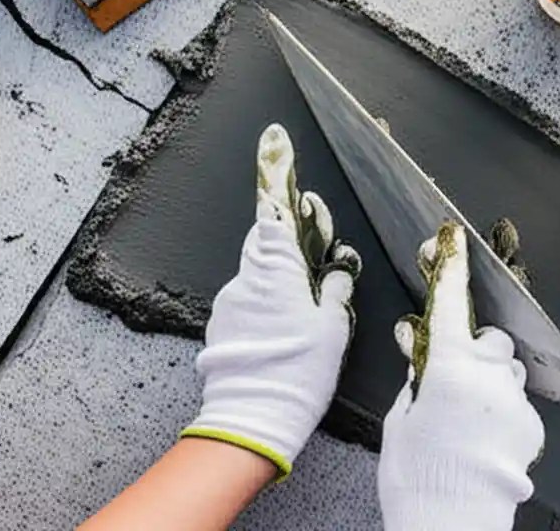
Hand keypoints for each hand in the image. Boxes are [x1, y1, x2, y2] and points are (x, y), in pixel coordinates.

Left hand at [182, 124, 360, 480]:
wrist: (252, 419)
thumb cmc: (297, 373)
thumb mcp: (332, 327)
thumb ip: (334, 290)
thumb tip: (336, 273)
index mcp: (276, 270)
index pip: (274, 208)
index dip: (276, 171)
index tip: (274, 140)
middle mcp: (247, 278)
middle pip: (268, 240)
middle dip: (289, 238)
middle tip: (317, 257)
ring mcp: (230, 302)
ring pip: (260, 274)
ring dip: (281, 281)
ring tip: (306, 315)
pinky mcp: (223, 325)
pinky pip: (249, 302)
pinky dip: (267, 307)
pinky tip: (285, 335)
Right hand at [378, 222, 544, 530]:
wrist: (452, 520)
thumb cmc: (417, 473)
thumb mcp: (403, 417)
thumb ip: (416, 375)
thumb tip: (415, 345)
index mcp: (450, 364)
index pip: (452, 303)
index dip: (452, 269)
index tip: (454, 241)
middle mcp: (488, 373)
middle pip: (490, 339)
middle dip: (474, 349)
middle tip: (451, 378)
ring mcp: (514, 399)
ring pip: (506, 370)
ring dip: (489, 380)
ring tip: (465, 417)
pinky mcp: (531, 424)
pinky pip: (516, 402)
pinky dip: (501, 411)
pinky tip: (482, 438)